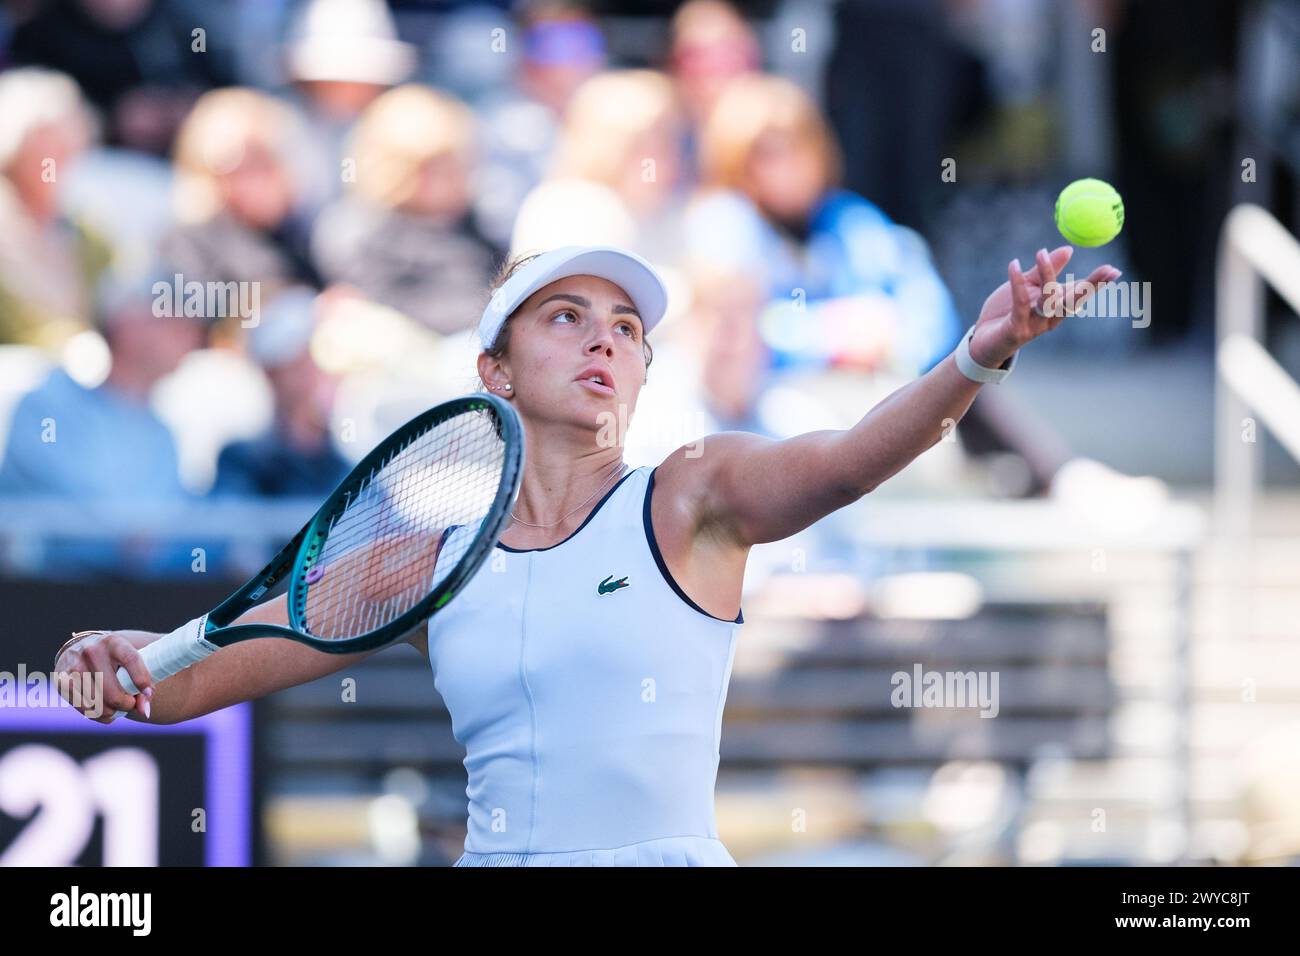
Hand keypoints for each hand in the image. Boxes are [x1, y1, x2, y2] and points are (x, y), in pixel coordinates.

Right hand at [54, 631, 156, 723]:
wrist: (80, 650)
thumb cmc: (114, 659)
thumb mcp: (131, 662)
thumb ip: (143, 683)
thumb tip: (145, 712)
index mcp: (114, 642)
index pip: (131, 660)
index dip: (142, 679)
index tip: (149, 693)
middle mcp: (91, 652)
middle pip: (114, 692)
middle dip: (127, 704)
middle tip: (131, 704)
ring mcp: (74, 667)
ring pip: (98, 705)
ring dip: (113, 712)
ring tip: (118, 707)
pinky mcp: (62, 682)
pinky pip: (84, 709)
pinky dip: (98, 715)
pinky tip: (105, 711)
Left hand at [970, 246, 1121, 366]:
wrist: (982, 339)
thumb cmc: (1006, 312)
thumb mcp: (1027, 286)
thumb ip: (1045, 270)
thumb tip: (1069, 249)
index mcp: (1056, 307)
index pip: (1080, 292)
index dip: (1097, 283)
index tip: (1115, 270)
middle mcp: (1050, 318)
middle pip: (1073, 300)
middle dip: (1091, 285)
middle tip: (1107, 270)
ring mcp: (1035, 325)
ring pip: (1049, 301)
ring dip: (1047, 275)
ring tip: (1041, 252)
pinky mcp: (1017, 329)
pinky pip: (1020, 304)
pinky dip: (1017, 283)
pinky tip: (1014, 265)